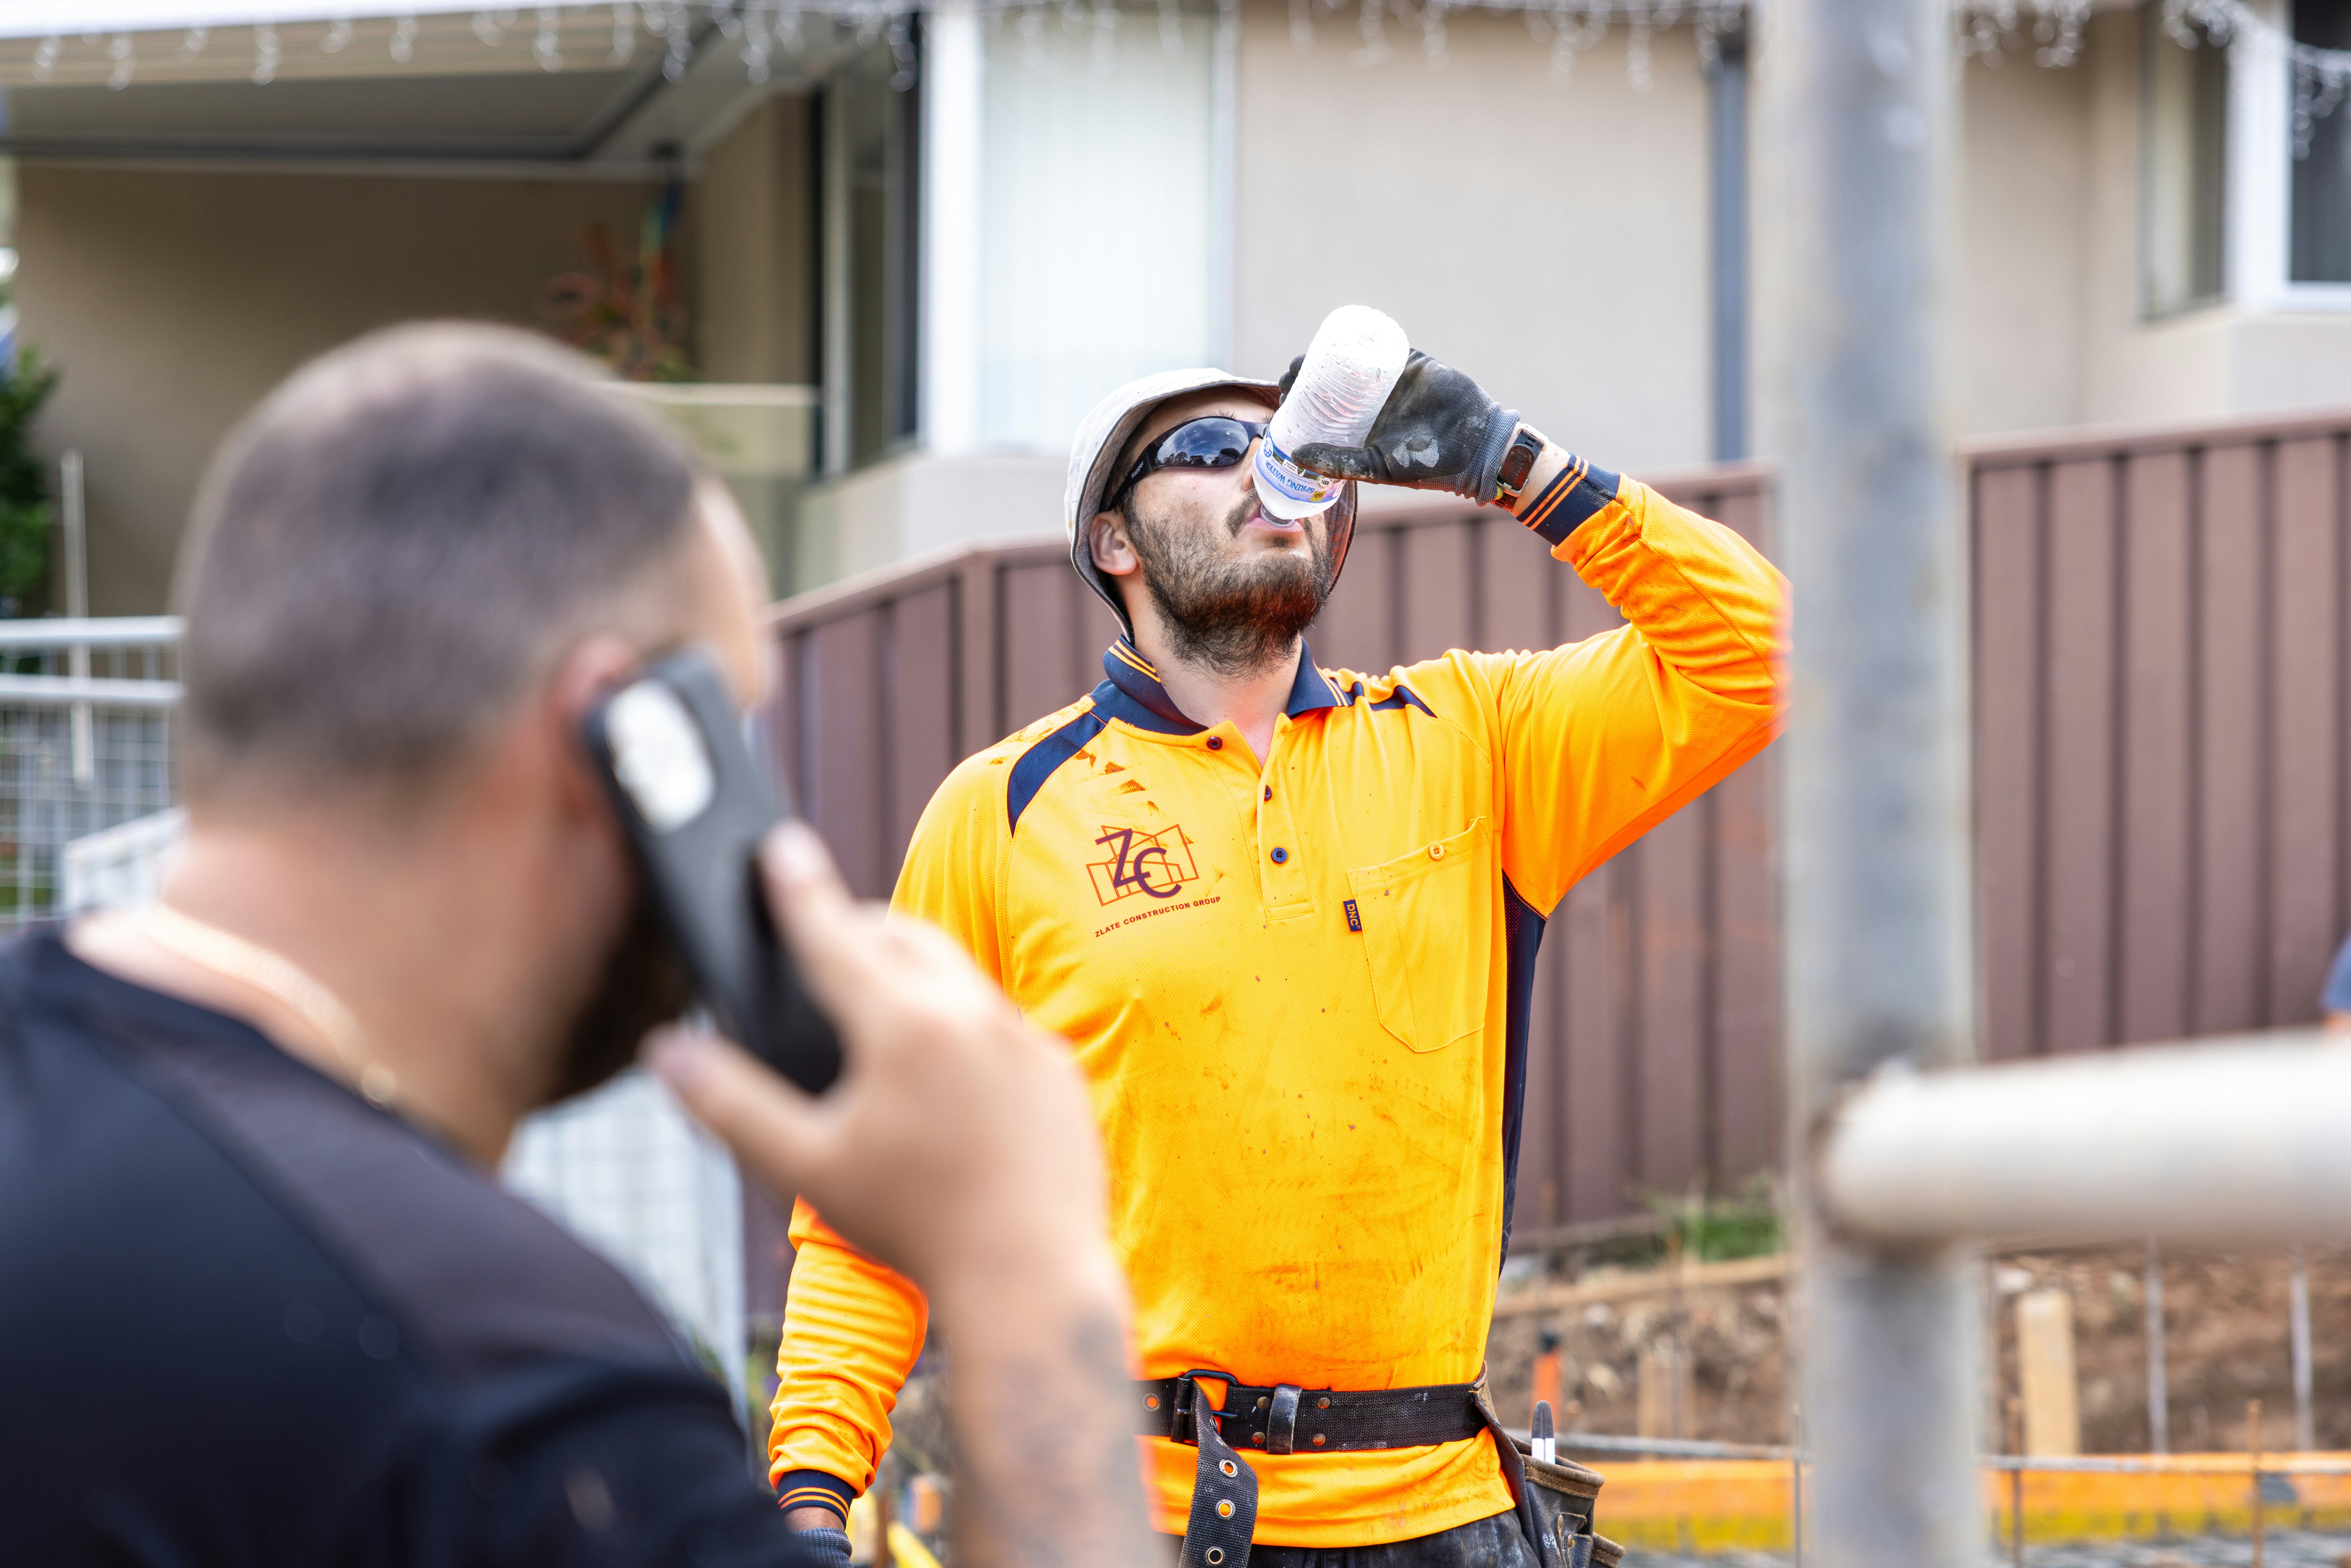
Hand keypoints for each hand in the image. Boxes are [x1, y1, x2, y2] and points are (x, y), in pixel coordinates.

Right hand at [648, 822, 1118, 1304]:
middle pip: (903, 938)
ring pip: (958, 979)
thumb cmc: (915, 1229)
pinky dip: (964, 1031)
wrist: (1033, 1281)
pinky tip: (944, 1070)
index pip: (833, 935)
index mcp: (904, 1025)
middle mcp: (973, 1014)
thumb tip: (665, 1051)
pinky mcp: (1058, 1072)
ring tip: (878, 999)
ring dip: (914, 976)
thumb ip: (729, 1104)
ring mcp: (1025, 1040)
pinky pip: (1002, 1028)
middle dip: (858, 926)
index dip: (798, 889)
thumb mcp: (806, 1168)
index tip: (780, 844)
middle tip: (824, 932)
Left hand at [1279, 348, 1521, 504]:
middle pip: (1329, 381)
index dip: (1299, 401)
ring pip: (1350, 361)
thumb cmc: (1427, 466)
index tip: (1283, 396)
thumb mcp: (1376, 468)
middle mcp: (1370, 402)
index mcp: (1360, 428)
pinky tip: (1338, 333)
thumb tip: (1295, 455)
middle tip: (1290, 375)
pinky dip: (1362, 335)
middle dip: (1306, 375)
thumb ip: (1340, 463)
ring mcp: (1388, 380)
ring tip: (1305, 359)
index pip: (1321, 410)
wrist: (1475, 445)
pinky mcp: (1409, 362)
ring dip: (1325, 355)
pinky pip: (1381, 344)